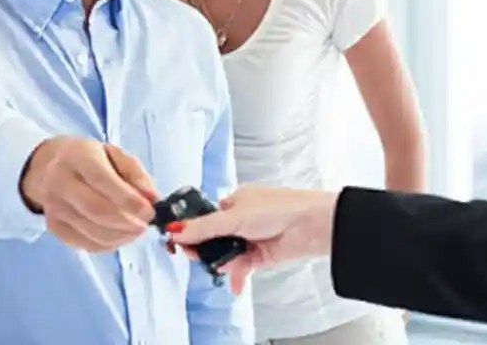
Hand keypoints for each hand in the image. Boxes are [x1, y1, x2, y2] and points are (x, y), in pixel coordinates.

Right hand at [20, 137, 159, 251]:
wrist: (48, 167)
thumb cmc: (89, 159)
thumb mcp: (115, 154)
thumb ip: (136, 173)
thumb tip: (153, 198)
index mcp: (78, 158)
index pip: (102, 181)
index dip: (128, 200)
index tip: (149, 210)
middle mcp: (61, 182)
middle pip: (96, 210)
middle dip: (127, 222)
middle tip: (145, 224)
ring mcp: (55, 207)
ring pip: (92, 231)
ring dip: (121, 236)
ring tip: (136, 229)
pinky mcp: (55, 227)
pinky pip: (85, 243)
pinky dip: (109, 244)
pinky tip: (121, 235)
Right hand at [167, 185, 337, 293]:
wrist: (311, 225)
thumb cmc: (279, 208)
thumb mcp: (233, 217)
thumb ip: (203, 228)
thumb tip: (175, 231)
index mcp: (234, 202)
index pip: (205, 218)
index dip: (191, 230)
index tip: (178, 241)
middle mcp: (242, 219)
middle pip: (213, 239)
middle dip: (205, 250)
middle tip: (196, 256)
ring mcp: (251, 238)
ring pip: (226, 255)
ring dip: (222, 263)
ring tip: (221, 267)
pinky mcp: (261, 256)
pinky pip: (242, 268)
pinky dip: (237, 276)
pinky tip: (235, 284)